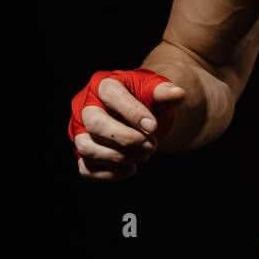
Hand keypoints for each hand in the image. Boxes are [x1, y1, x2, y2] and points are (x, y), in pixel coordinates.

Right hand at [69, 68, 185, 181]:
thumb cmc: (144, 97)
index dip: (132, 112)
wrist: (139, 112)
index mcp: (103, 84)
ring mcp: (80, 130)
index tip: (152, 127)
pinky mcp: (82, 152)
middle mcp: (85, 106)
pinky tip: (131, 168)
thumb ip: (165, 91)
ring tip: (144, 156)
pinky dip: (110, 173)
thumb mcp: (155, 90)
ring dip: (118, 157)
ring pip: (87, 147)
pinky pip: (86, 169)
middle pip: (95, 123)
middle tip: (151, 145)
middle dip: (126, 138)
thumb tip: (178, 93)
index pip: (111, 94)